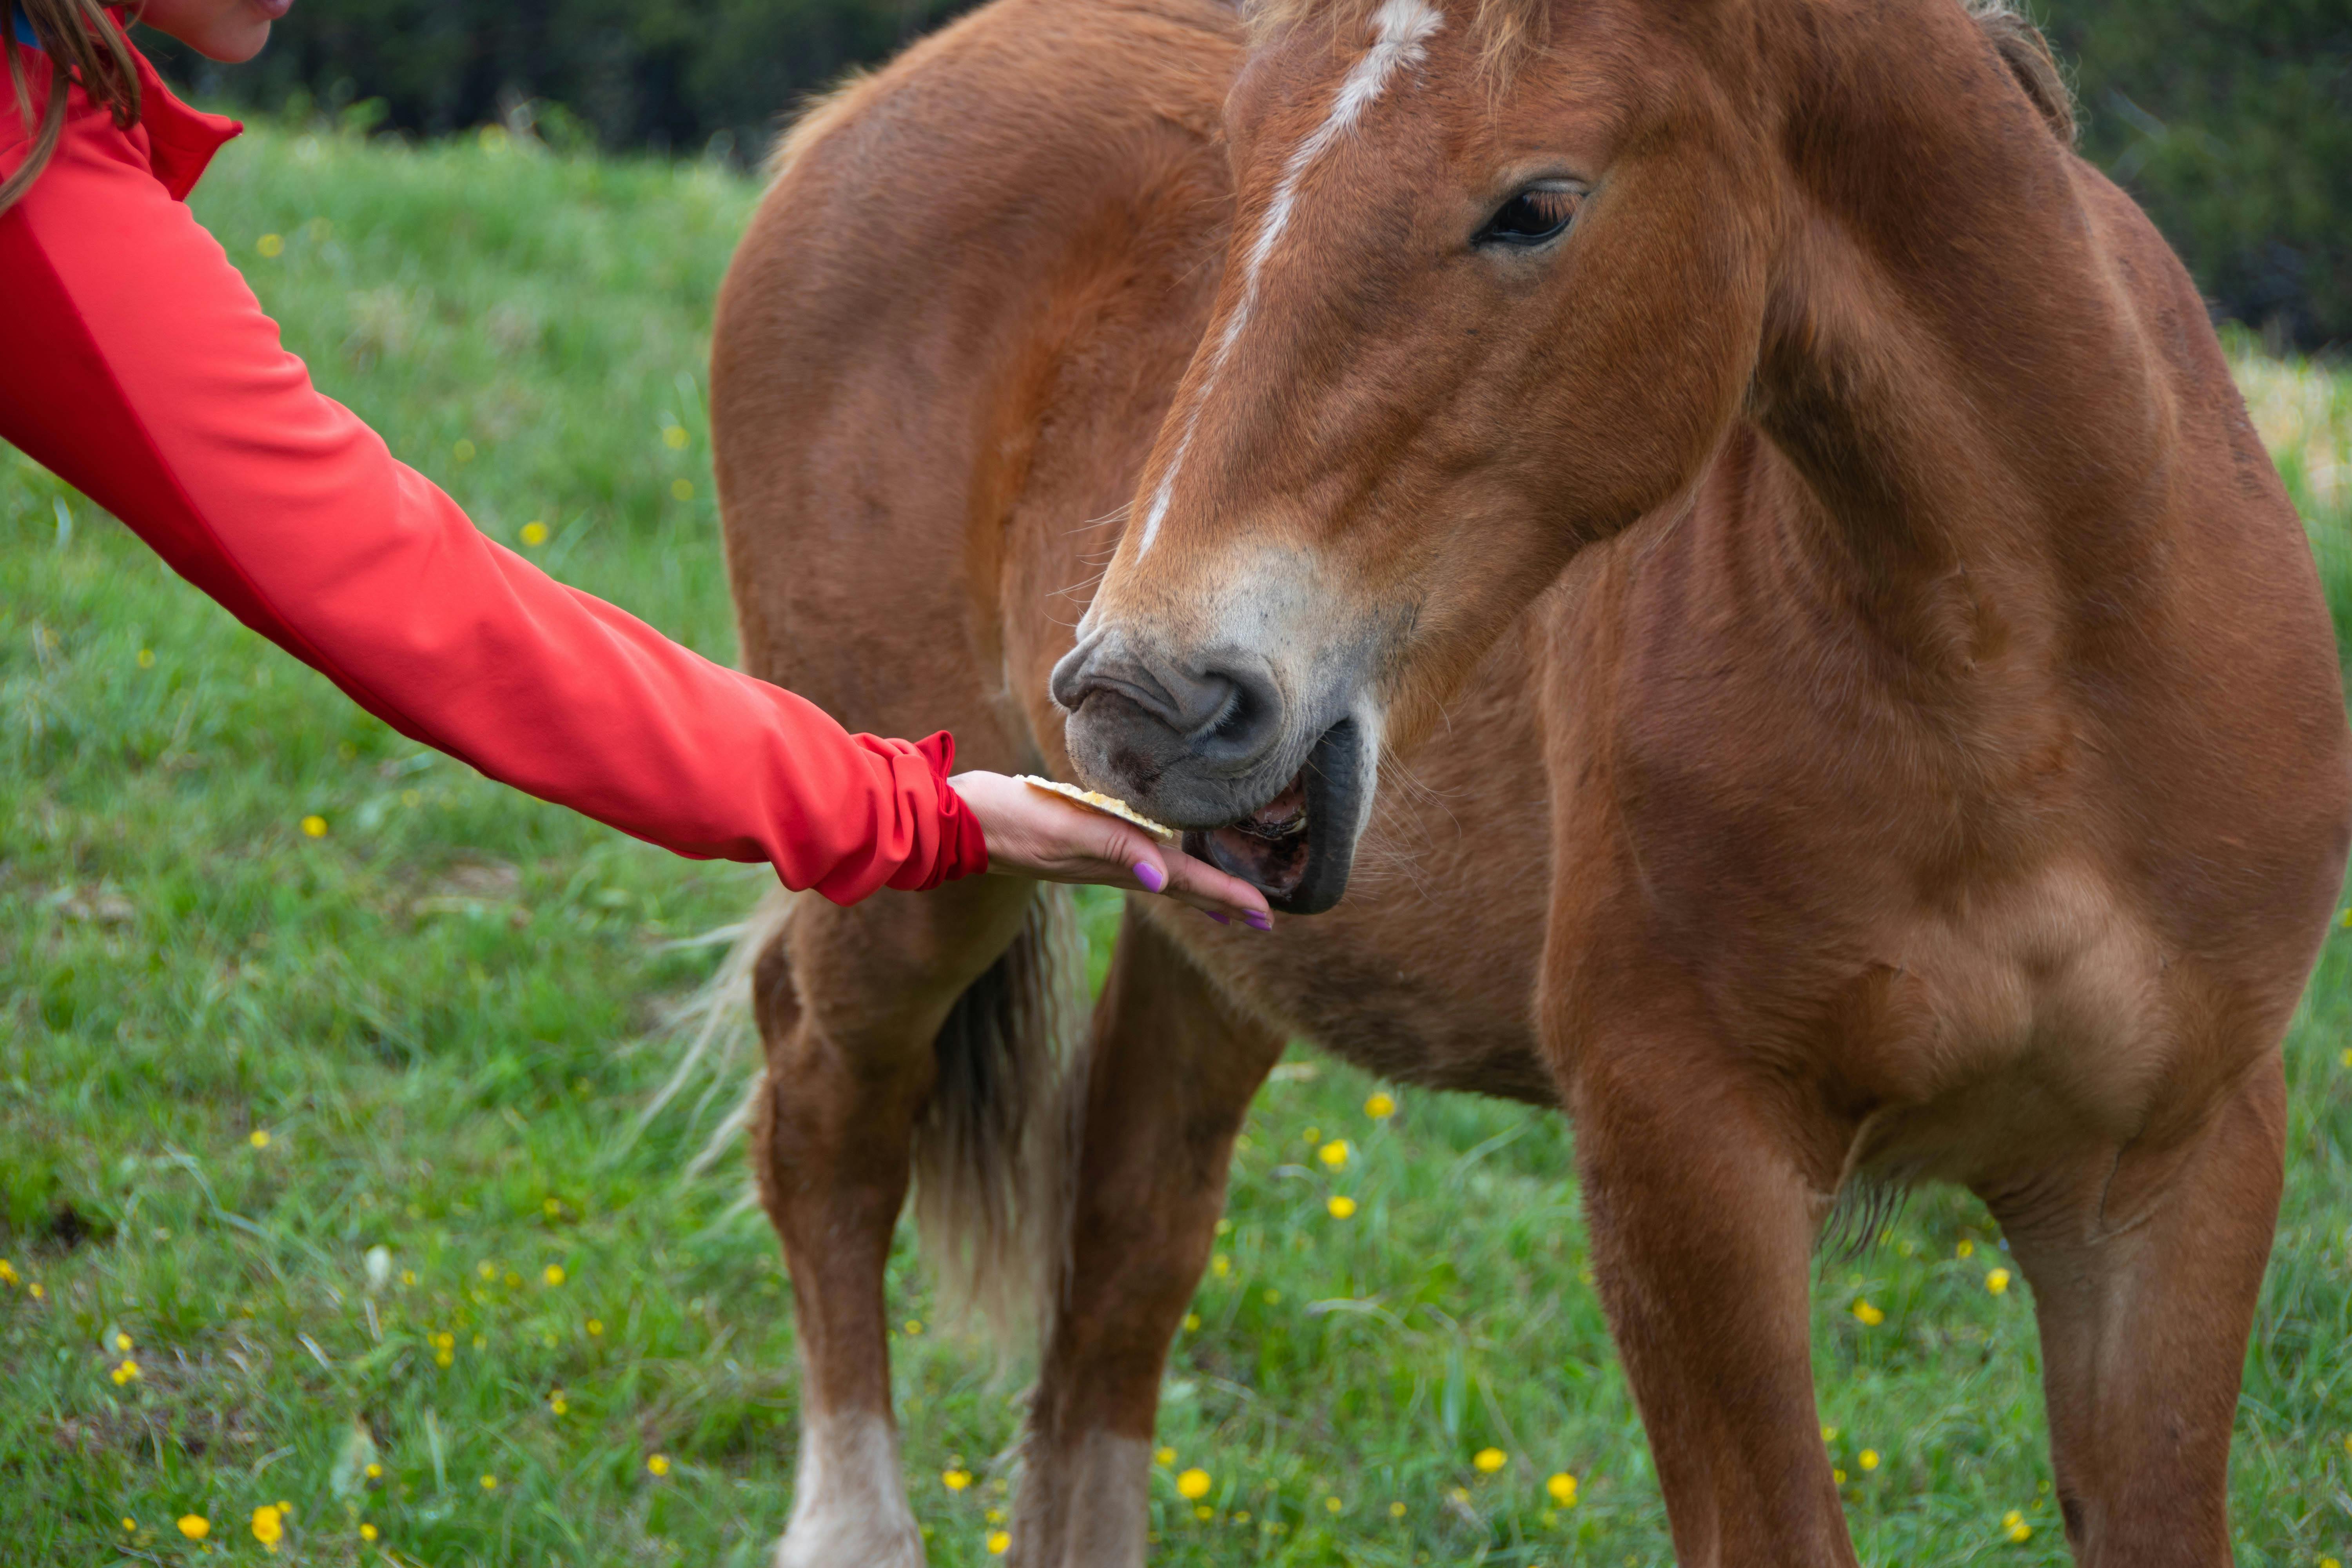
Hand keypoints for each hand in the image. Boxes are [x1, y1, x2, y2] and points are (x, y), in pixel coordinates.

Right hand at [949, 771, 1272, 928]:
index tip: (1267, 915)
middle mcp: (1111, 864)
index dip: (1227, 896)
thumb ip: (1115, 848)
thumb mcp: (1064, 828)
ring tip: (1226, 902)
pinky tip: (1160, 866)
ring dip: (1195, 890)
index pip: (1185, 881)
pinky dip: (1158, 869)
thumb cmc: (1009, 818)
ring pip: (1159, 877)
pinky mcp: (1077, 844)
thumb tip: (1161, 881)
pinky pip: (1132, 860)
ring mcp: (1093, 858)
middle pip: (1180, 886)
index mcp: (1117, 860)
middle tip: (1263, 916)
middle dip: (1222, 900)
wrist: (956, 819)